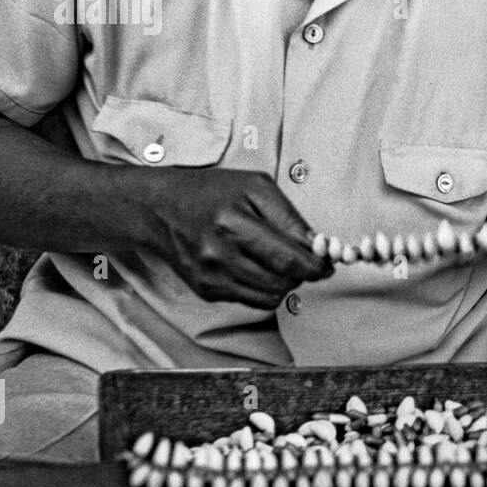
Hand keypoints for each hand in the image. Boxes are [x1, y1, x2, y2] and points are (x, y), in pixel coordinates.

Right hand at [135, 169, 331, 307]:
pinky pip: (252, 300)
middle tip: (302, 258)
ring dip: (284, 281)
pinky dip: (263, 287)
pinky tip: (255, 266)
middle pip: (282, 281)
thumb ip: (290, 217)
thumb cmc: (211, 192)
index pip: (288, 259)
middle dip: (302, 272)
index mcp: (233, 222)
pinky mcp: (206, 291)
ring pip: (270, 296)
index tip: (328, 264)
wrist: (159, 209)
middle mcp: (218, 254)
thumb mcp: (255, 186)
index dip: (316, 266)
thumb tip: (318, 246)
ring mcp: (210, 277)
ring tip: (276, 259)